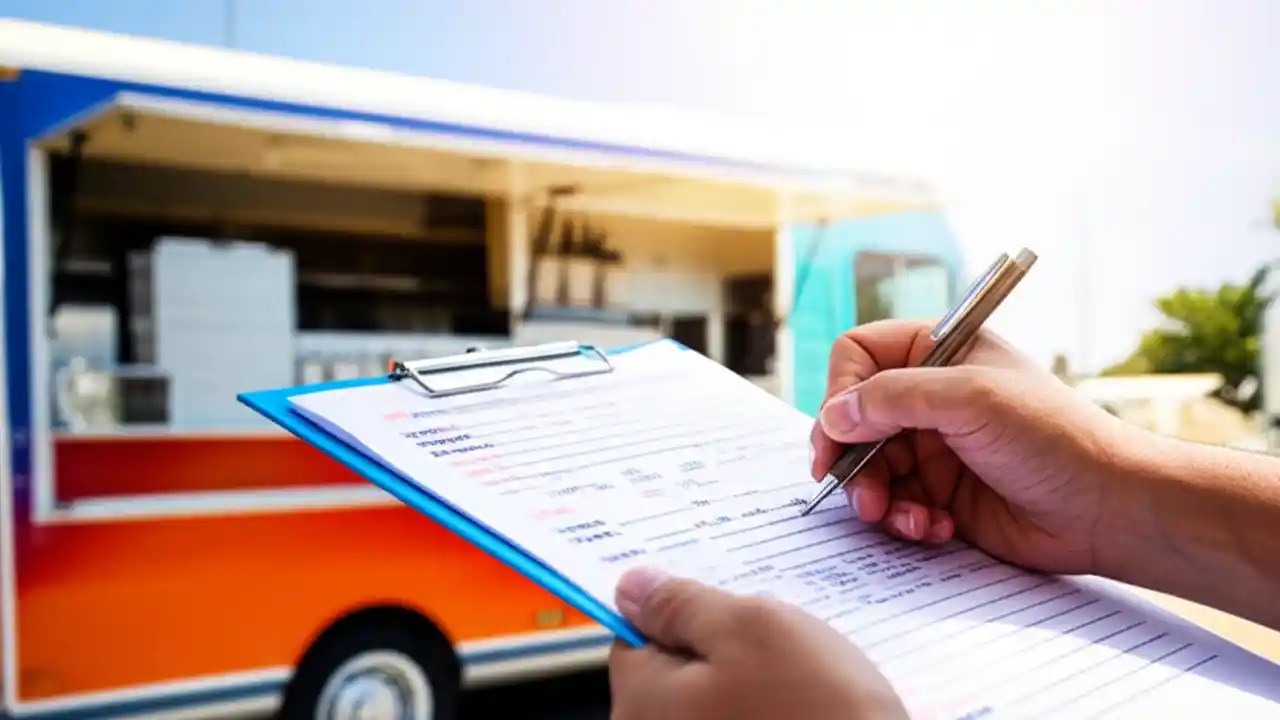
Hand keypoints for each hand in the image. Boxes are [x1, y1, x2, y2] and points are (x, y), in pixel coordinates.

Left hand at [609, 567, 905, 719]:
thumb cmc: (815, 712)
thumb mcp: (751, 628)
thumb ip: (682, 604)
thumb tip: (632, 588)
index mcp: (642, 705)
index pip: (634, 638)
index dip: (679, 612)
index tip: (721, 601)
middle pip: (675, 673)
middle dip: (720, 649)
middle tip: (776, 639)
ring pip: (715, 701)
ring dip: (752, 682)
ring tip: (805, 675)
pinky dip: (772, 710)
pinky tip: (811, 705)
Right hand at [811, 319, 1142, 574]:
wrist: (1108, 511)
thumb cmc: (1054, 438)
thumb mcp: (971, 399)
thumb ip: (894, 398)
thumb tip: (832, 416)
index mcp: (939, 353)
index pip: (859, 357)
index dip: (841, 392)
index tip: (840, 433)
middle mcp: (931, 397)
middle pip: (854, 420)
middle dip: (853, 460)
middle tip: (862, 495)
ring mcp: (935, 448)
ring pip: (868, 469)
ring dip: (878, 498)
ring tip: (904, 518)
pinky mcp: (941, 495)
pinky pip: (895, 506)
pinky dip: (905, 520)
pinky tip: (936, 528)